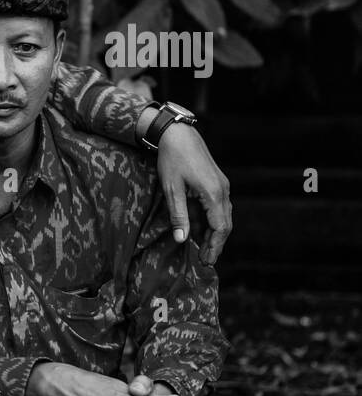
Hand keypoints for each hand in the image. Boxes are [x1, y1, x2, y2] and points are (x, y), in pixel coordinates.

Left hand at [156, 122, 231, 264]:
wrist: (178, 134)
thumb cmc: (172, 159)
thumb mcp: (171, 190)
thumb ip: (178, 216)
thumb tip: (181, 240)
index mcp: (214, 194)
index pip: (220, 228)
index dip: (214, 247)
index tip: (206, 261)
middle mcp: (223, 191)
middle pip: (224, 225)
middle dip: (215, 244)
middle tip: (204, 261)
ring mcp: (221, 186)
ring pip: (222, 216)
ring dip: (212, 233)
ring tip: (200, 250)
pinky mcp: (216, 183)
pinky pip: (216, 207)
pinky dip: (209, 221)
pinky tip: (197, 230)